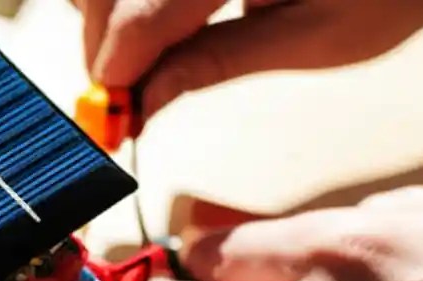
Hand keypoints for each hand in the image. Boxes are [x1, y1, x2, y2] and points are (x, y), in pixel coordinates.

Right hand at [77, 0, 422, 120]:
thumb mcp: (319, 35)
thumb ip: (218, 61)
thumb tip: (145, 100)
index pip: (140, 13)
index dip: (114, 74)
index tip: (108, 124)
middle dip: (103, 45)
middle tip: (120, 101)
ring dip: (108, 15)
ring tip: (136, 61)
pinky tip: (155, 22)